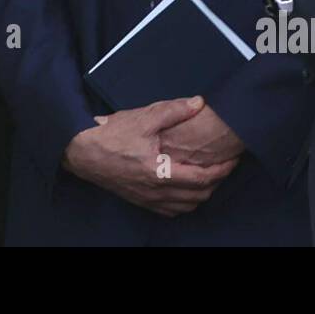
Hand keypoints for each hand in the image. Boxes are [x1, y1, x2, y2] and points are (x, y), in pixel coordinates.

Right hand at [62, 96, 238, 216]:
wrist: (81, 151)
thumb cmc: (112, 134)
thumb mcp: (144, 117)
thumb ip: (174, 110)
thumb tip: (199, 102)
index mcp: (160, 171)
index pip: (202, 179)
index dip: (222, 171)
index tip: (232, 160)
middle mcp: (156, 191)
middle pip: (198, 197)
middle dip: (216, 183)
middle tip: (224, 167)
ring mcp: (148, 199)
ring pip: (186, 206)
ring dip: (202, 195)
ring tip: (209, 178)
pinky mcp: (140, 201)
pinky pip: (170, 211)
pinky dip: (184, 203)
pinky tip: (185, 191)